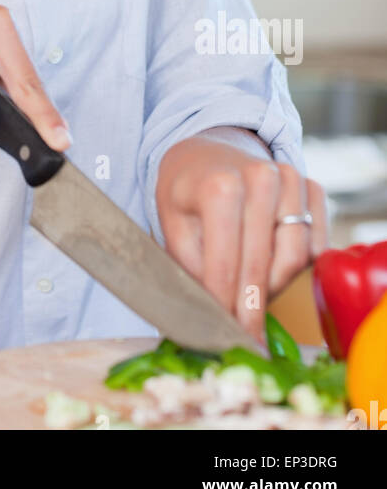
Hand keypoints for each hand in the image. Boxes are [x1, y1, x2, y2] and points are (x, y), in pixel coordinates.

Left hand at [155, 133, 327, 343]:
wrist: (207, 153)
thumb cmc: (187, 193)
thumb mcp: (172, 227)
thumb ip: (191, 269)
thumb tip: (208, 317)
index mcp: (220, 186)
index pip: (226, 263)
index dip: (224, 305)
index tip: (224, 334)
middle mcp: (261, 177)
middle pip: (264, 265)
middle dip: (252, 306)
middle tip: (245, 336)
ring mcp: (292, 180)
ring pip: (294, 258)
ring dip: (273, 286)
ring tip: (250, 295)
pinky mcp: (313, 189)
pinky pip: (315, 246)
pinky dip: (295, 265)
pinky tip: (269, 266)